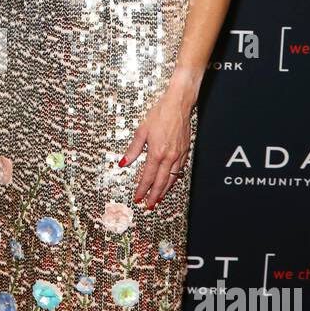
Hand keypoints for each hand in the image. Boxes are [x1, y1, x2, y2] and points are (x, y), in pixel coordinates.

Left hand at [119, 89, 192, 208]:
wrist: (179, 104)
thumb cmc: (160, 114)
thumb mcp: (142, 130)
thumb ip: (133, 149)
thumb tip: (123, 163)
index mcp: (157, 152)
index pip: (148, 177)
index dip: (142, 189)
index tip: (138, 198)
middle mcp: (169, 156)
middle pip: (161, 182)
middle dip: (154, 195)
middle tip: (149, 206)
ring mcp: (179, 154)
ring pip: (172, 178)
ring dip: (165, 190)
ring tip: (159, 199)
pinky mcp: (186, 150)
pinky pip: (180, 169)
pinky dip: (174, 178)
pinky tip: (170, 181)